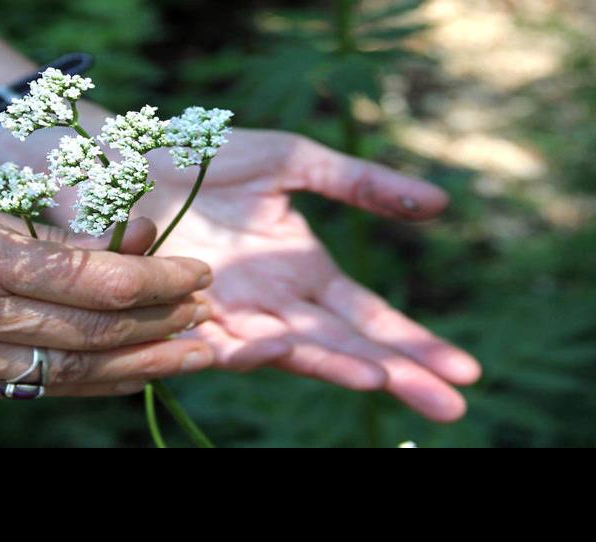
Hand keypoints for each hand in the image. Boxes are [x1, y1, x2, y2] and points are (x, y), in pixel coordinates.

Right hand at [0, 182, 215, 398]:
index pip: (84, 278)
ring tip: (182, 359)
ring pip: (58, 375)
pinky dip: (68, 383)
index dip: (150, 280)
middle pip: (84, 334)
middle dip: (156, 327)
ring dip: (129, 367)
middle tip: (205, 318)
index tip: (191, 274)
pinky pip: (12, 391)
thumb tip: (80, 258)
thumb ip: (9, 237)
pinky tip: (108, 377)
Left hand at [135, 130, 481, 421]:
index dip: (415, 344)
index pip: (369, 318)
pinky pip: (218, 339)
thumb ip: (358, 184)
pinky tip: (280, 348)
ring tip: (381, 379)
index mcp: (305, 271)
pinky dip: (249, 346)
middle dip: (397, 375)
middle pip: (344, 346)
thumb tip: (440, 205)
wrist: (130, 158)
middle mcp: (275, 303)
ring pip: (290, 350)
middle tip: (450, 406)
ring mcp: (231, 312)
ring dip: (334, 365)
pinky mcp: (183, 313)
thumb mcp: (295, 162)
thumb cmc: (208, 157)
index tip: (465, 370)